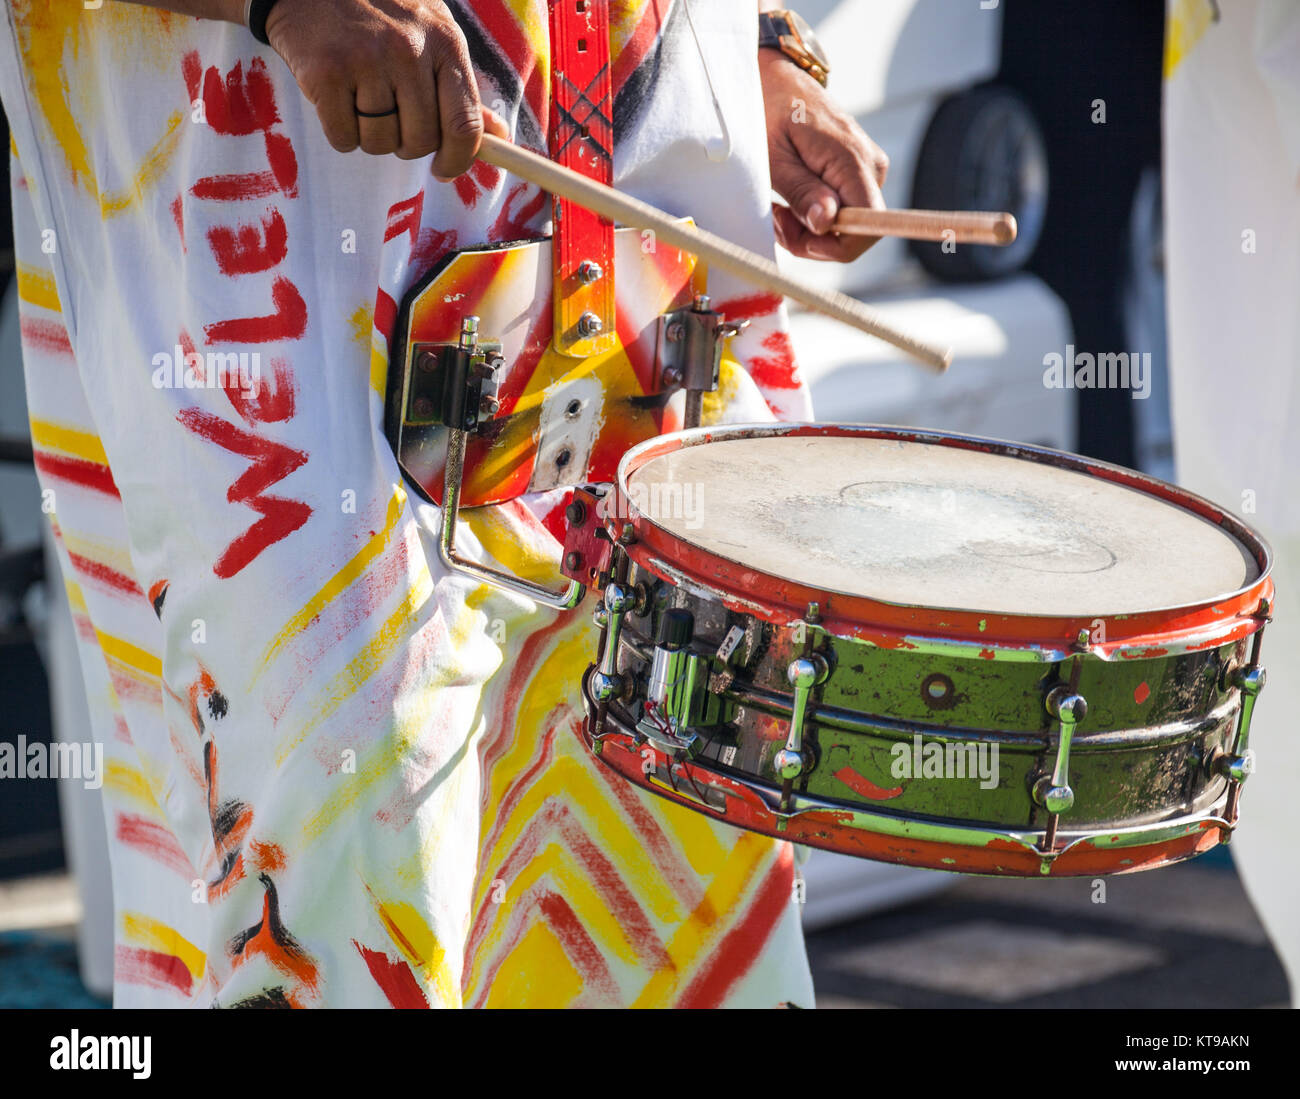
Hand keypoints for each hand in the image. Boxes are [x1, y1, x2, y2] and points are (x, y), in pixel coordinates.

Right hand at [263, 0, 499, 177]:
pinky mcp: (326, 73)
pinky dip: (340, 132)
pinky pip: (343, 139)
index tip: (444, 171)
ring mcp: (366, 60)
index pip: (464, 125)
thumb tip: (500, 140)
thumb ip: (463, 92)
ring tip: (361, 96)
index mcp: (445, 44)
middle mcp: (409, 51)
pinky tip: (337, 99)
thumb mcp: (433, 38)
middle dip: (405, 143)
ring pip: (380, 143)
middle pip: (419, 142)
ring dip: (370, 135)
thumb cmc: (383, 16)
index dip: (458, 161)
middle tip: (390, 115)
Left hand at [759, 49, 889, 261]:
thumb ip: (802, 191)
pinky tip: (790, 200)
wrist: (776, 78)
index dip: (834, 247)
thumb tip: (828, 222)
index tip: (796, 237)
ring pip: (847, 225)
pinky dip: (813, 215)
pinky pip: (842, 210)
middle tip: (776, 220)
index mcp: (853, 159)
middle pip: (856, 231)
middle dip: (813, 239)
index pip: (869, 225)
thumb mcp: (774, 158)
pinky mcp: (857, 171)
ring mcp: (867, 168)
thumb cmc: (769, 111)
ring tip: (778, 208)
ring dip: (808, 229)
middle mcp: (871, 166)